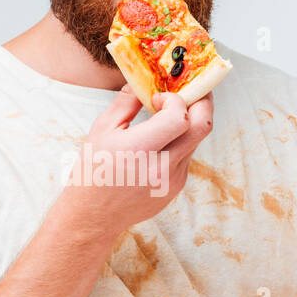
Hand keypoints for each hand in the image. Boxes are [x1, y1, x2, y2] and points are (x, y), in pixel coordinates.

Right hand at [60, 86, 213, 239]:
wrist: (93, 215)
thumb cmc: (93, 171)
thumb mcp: (102, 130)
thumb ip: (126, 102)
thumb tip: (142, 81)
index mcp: (140, 150)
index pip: (179, 117)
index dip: (175, 99)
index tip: (159, 98)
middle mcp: (162, 167)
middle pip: (203, 127)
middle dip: (204, 102)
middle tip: (194, 91)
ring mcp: (173, 180)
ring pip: (195, 141)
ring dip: (187, 124)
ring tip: (169, 117)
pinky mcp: (176, 188)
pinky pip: (186, 158)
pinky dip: (178, 144)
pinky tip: (158, 144)